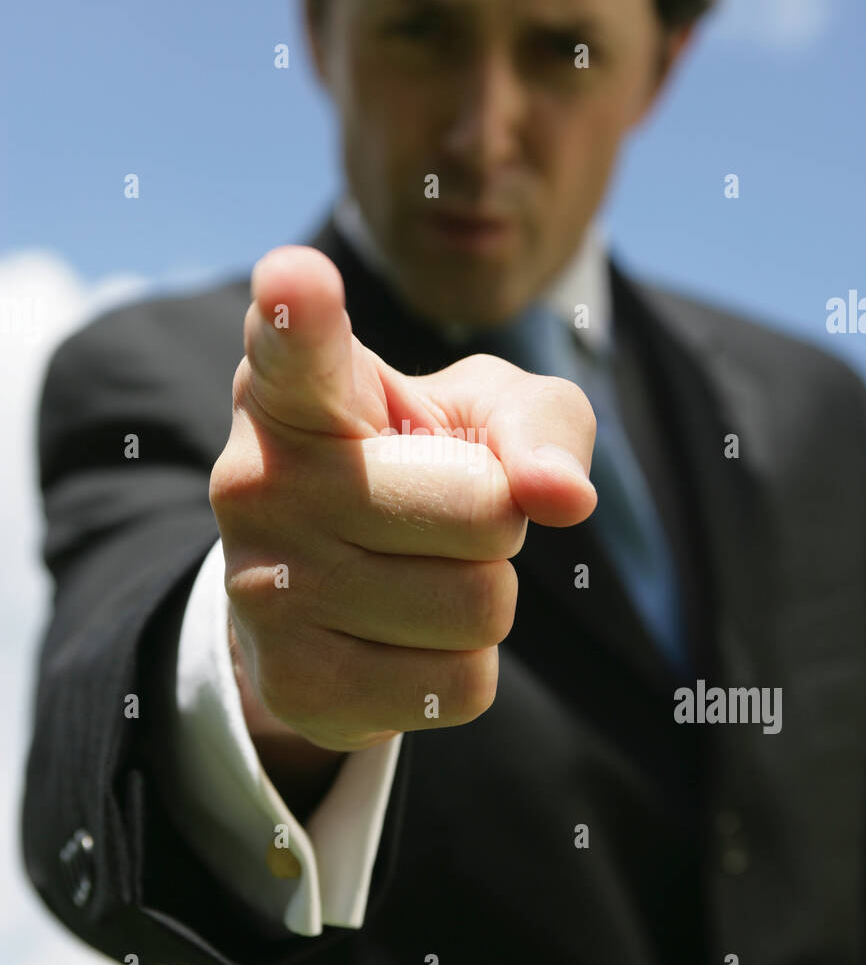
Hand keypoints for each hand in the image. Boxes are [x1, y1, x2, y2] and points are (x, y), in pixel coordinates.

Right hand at [209, 246, 596, 764]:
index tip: (296, 280)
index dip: (300, 312)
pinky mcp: (292, 682)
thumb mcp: (483, 414)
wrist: (326, 594)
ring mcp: (262, 586)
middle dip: (498, 518)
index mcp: (294, 388)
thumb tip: (564, 497)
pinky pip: (461, 684)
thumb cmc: (416, 468)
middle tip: (438, 515)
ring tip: (416, 574)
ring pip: (480, 606)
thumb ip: (540, 423)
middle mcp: (256, 479)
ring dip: (484, 597)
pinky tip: (402, 640)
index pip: (296, 346)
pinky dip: (464, 666)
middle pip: (482, 510)